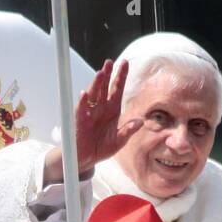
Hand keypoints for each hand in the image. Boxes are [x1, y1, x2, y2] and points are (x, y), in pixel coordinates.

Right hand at [42, 59, 142, 184]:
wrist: (87, 159)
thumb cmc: (102, 148)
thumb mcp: (119, 141)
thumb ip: (128, 131)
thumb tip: (140, 122)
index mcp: (112, 110)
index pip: (117, 89)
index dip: (121, 76)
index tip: (125, 62)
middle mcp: (101, 108)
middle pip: (104, 88)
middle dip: (107, 75)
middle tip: (109, 62)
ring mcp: (90, 113)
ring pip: (93, 95)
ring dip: (96, 84)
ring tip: (100, 73)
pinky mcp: (80, 122)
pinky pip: (81, 110)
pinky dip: (82, 102)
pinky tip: (84, 94)